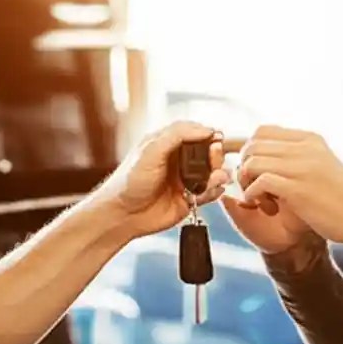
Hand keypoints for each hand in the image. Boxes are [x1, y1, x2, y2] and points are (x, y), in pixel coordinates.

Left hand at [89, 121, 229, 239]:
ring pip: (213, 173)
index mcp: (169, 143)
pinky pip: (210, 193)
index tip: (216, 138)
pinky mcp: (190, 199)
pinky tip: (211, 191)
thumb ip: (178, 135)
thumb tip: (206, 129)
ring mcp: (186, 180)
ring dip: (219, 174)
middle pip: (209, 152)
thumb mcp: (151, 150)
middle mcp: (179, 160)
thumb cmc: (130, 180)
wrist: (123, 214)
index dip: (208, 134)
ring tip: (215, 179)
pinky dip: (215, 191)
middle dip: (216, 155)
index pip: (196, 132)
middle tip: (214, 159)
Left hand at [233, 125, 342, 250]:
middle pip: (253, 145)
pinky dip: (254, 195)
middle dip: (244, 168)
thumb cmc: (340, 197)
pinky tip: (268, 207)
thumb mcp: (320, 165)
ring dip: (248, 183)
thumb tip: (262, 152)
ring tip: (263, 200)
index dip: (247, 149)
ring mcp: (302, 167)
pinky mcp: (298, 189)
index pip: (262, 131)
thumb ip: (296, 156)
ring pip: (252, 162)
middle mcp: (305, 148)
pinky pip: (260, 181)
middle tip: (255, 189)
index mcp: (309, 139)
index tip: (250, 170)